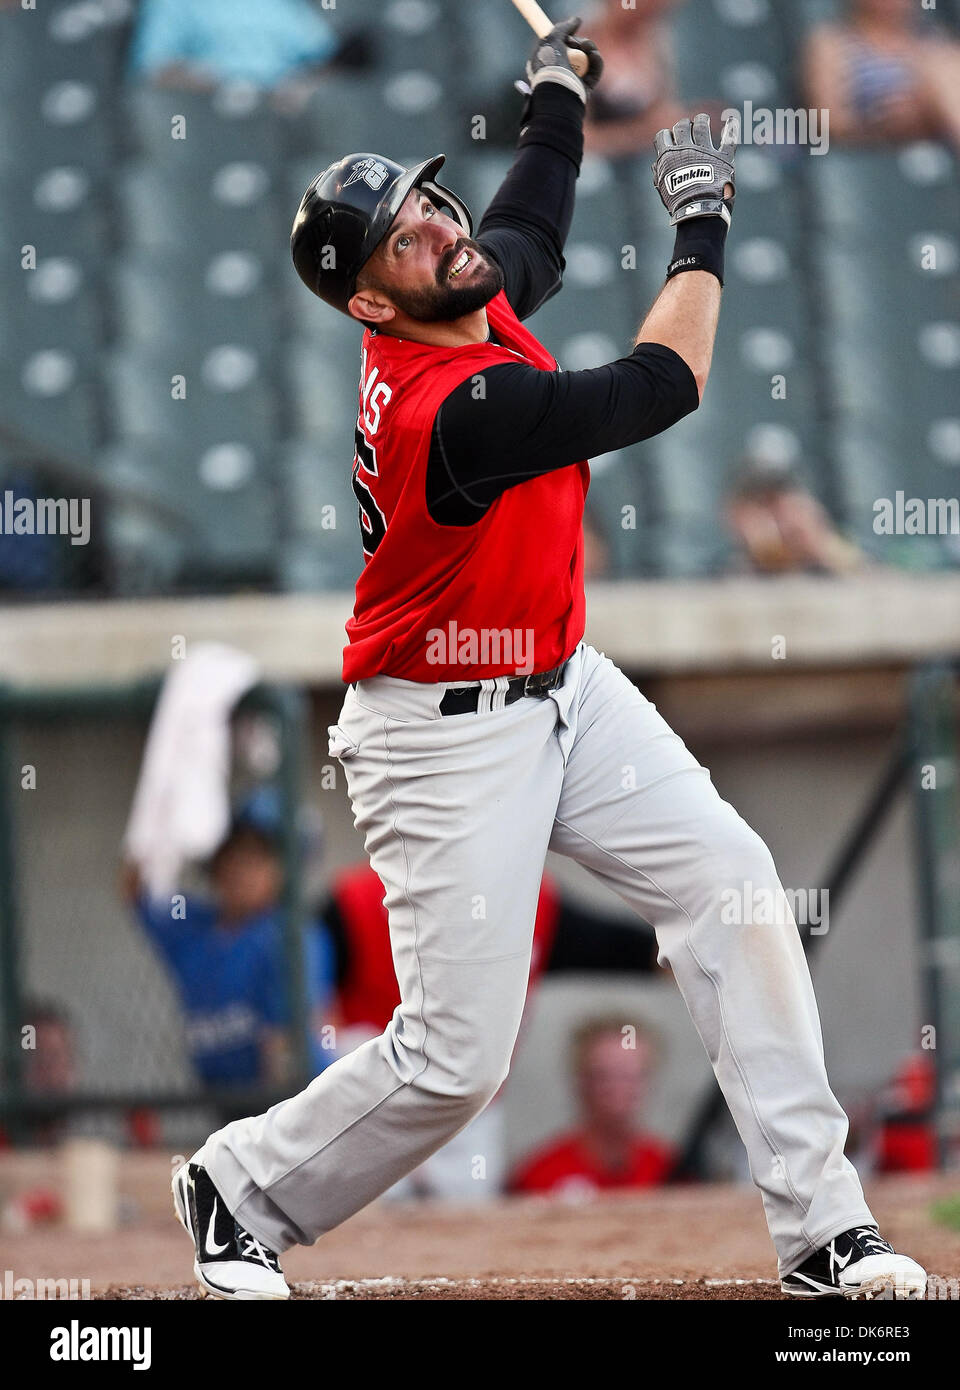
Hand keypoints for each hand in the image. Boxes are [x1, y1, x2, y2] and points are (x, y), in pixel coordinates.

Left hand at [526, 16, 603, 101]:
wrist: (557, 90)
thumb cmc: (550, 66)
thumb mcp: (552, 40)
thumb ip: (563, 28)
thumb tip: (577, 20)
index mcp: (548, 63)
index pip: (561, 45)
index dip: (567, 37)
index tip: (569, 34)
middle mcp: (562, 72)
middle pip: (577, 50)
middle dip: (579, 42)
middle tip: (575, 43)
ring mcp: (575, 80)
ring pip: (588, 58)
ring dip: (590, 48)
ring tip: (586, 47)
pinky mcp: (587, 87)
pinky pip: (596, 69)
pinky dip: (597, 60)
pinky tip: (594, 55)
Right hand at [652, 112, 737, 226]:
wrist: (700, 213)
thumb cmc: (679, 204)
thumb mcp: (663, 189)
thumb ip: (660, 173)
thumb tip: (657, 163)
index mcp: (669, 157)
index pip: (663, 136)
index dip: (666, 136)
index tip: (669, 139)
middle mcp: (686, 149)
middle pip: (682, 127)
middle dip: (683, 125)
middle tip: (686, 127)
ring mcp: (706, 152)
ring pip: (702, 126)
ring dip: (701, 120)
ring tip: (702, 119)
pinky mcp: (724, 158)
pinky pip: (729, 139)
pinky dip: (731, 128)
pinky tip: (732, 120)